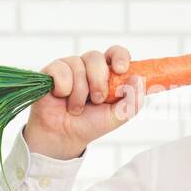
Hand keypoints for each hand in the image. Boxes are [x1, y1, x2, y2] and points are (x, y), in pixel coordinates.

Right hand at [22, 46, 144, 159]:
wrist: (65, 137)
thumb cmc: (91, 124)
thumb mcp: (118, 116)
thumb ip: (133, 99)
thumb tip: (139, 79)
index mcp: (107, 73)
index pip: (115, 53)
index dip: (119, 56)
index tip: (121, 69)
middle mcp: (88, 66)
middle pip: (95, 57)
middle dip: (98, 80)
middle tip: (97, 100)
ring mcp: (69, 67)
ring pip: (77, 66)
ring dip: (79, 93)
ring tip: (76, 107)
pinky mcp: (51, 71)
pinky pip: (60, 71)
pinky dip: (63, 89)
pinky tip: (60, 98)